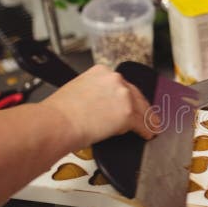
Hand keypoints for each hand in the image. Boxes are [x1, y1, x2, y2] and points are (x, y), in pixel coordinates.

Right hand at [40, 64, 156, 147]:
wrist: (56, 123)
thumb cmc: (58, 113)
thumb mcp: (77, 91)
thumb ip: (94, 93)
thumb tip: (101, 105)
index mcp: (100, 72)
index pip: (121, 84)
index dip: (127, 96)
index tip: (129, 102)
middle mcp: (114, 80)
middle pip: (135, 94)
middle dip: (140, 106)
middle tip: (145, 115)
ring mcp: (123, 96)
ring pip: (141, 109)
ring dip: (147, 119)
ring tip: (151, 126)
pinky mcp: (127, 114)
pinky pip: (142, 124)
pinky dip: (146, 130)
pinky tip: (148, 134)